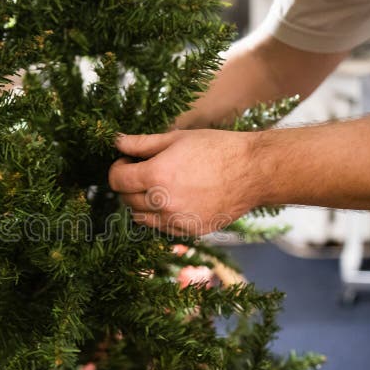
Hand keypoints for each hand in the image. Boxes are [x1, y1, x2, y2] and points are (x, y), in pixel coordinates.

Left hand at [109, 129, 263, 235]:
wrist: (253, 171)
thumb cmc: (217, 148)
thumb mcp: (176, 138)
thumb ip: (141, 143)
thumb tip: (116, 141)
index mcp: (156, 176)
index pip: (116, 180)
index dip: (118, 167)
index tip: (128, 161)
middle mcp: (162, 203)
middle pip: (126, 199)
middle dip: (128, 184)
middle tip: (143, 170)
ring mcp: (176, 221)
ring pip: (140, 217)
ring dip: (140, 202)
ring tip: (157, 185)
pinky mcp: (189, 231)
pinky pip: (160, 227)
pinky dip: (158, 215)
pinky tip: (173, 198)